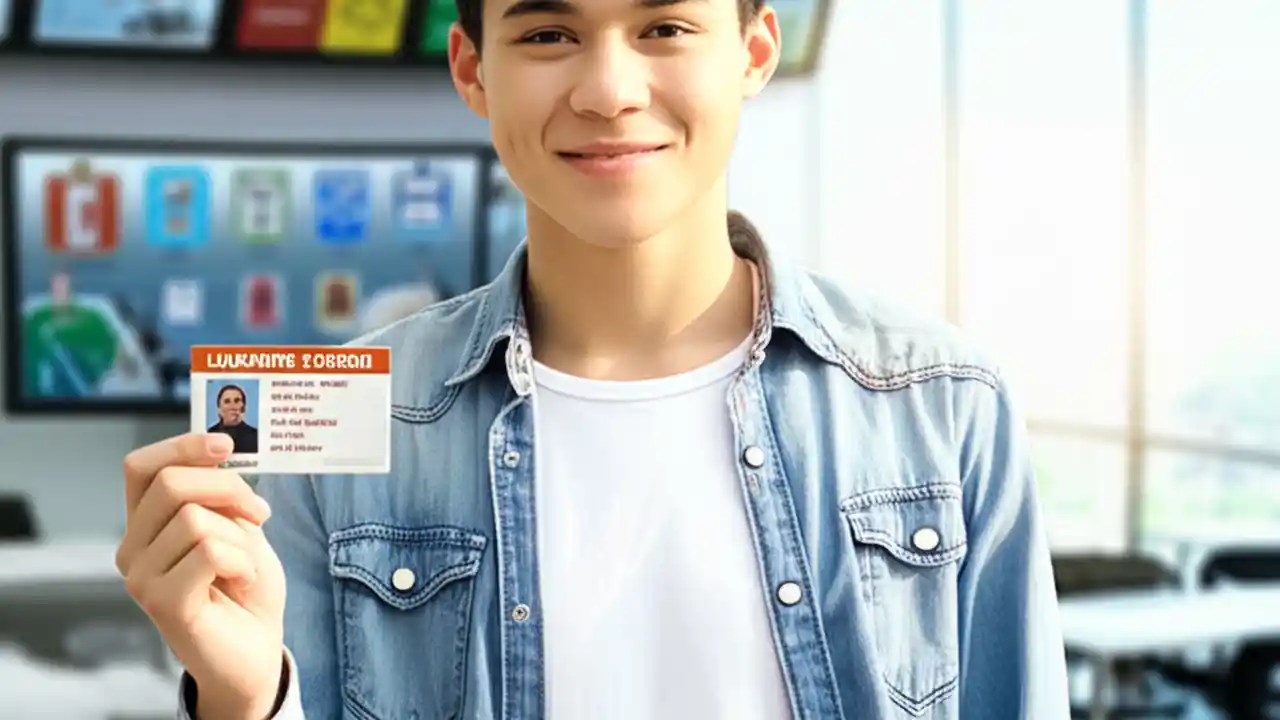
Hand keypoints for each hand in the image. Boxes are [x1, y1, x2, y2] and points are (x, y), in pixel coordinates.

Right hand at [116, 433, 286, 718]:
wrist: (256, 648)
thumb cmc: (246, 586)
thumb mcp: (238, 527)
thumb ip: (221, 494)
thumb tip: (220, 446)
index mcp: (146, 524)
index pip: (141, 467)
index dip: (181, 446)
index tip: (226, 444)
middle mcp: (132, 549)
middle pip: (171, 483)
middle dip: (228, 488)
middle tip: (259, 513)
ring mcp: (141, 577)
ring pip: (194, 519)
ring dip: (240, 538)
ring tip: (244, 566)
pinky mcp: (162, 602)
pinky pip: (208, 552)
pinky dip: (242, 562)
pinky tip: (242, 582)